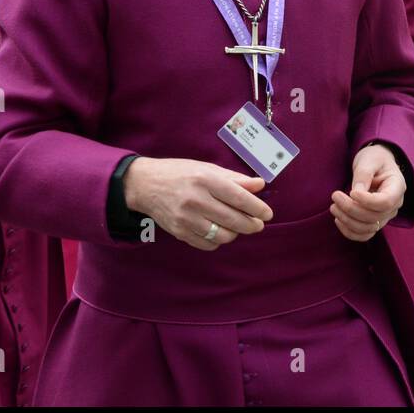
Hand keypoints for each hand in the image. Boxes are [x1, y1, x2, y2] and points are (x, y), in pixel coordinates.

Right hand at [121, 156, 272, 250]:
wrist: (145, 184)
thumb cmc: (180, 173)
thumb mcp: (208, 168)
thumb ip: (235, 179)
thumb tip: (260, 185)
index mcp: (205, 180)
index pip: (239, 198)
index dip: (257, 208)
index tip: (268, 214)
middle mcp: (196, 199)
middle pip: (233, 220)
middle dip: (251, 225)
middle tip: (257, 224)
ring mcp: (186, 218)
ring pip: (222, 236)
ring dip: (235, 233)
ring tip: (236, 226)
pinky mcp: (179, 232)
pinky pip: (207, 244)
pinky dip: (218, 240)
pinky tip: (219, 230)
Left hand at [331, 143, 405, 241]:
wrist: (375, 164)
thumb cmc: (374, 158)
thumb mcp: (369, 159)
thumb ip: (364, 174)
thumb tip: (355, 193)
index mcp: (397, 187)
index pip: (386, 202)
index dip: (367, 201)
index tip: (351, 192)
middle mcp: (394, 205)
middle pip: (375, 217)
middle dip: (352, 209)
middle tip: (335, 196)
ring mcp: (385, 216)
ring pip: (368, 228)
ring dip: (348, 221)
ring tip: (333, 206)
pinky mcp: (374, 222)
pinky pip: (364, 235)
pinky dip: (350, 232)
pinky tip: (338, 220)